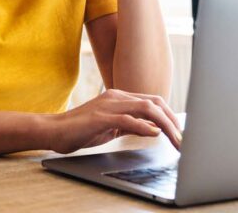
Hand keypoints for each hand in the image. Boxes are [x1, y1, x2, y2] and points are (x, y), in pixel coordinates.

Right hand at [46, 89, 181, 153]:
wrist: (54, 130)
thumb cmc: (80, 130)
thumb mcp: (111, 127)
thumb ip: (131, 125)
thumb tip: (154, 129)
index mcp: (119, 98)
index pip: (153, 102)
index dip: (171, 117)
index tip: (180, 133)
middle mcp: (116, 97)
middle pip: (155, 103)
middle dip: (173, 121)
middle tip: (183, 140)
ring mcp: (109, 105)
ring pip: (146, 108)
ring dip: (166, 125)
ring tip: (175, 140)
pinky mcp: (101, 117)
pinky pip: (127, 119)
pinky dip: (143, 126)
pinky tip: (153, 134)